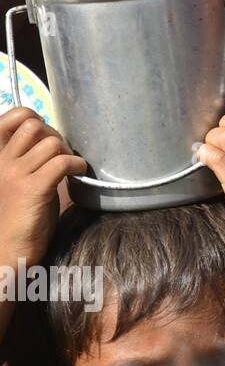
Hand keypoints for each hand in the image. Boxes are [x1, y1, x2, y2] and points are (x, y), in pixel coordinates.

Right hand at [0, 108, 85, 264]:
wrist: (8, 249)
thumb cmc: (21, 214)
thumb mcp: (18, 178)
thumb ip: (29, 157)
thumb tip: (55, 138)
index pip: (14, 116)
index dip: (35, 118)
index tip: (47, 137)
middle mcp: (2, 161)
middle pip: (36, 125)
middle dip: (56, 135)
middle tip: (62, 156)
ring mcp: (15, 174)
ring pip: (52, 142)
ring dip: (68, 152)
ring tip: (69, 169)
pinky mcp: (32, 189)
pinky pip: (62, 162)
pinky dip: (77, 165)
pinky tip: (76, 175)